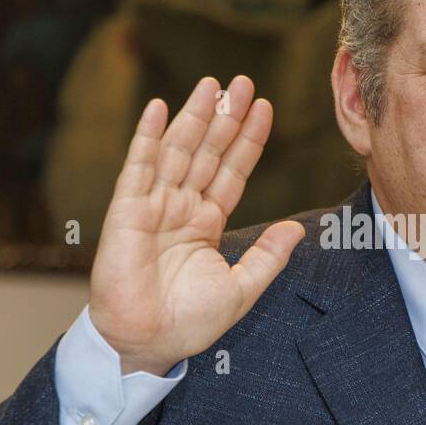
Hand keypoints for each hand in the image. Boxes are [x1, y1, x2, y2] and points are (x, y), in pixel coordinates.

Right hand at [87, 76, 304, 374]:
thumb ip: (268, 256)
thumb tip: (298, 228)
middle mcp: (180, 208)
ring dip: (195, 116)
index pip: (232, 171)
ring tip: (214, 85)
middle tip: (243, 81)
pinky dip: (147, 136)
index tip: (265, 108)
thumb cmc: (188, 322)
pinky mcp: (127, 210)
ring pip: (179, 151)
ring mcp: (153, 206)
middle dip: (226, 117)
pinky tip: (159, 107)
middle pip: (208, 152)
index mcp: (206, 224)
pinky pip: (138, 167)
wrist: (147, 342)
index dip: (248, 140)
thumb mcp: (241, 288)